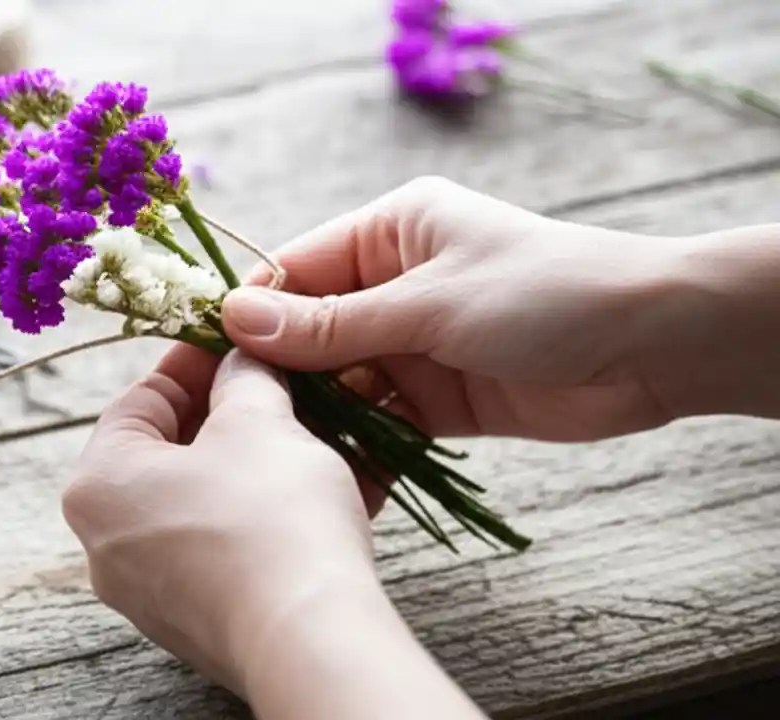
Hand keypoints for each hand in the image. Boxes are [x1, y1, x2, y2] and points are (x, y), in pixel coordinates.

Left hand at [63, 347, 485, 717]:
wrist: (311, 640)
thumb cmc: (270, 516)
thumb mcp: (259, 422)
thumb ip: (243, 379)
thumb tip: (239, 361)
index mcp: (99, 484)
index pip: (141, 399)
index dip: (197, 359)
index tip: (239, 339)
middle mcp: (109, 543)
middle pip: (173, 453)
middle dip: (235, 413)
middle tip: (283, 383)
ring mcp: (153, 590)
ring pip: (210, 502)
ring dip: (263, 462)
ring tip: (320, 430)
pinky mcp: (202, 622)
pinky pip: (233, 547)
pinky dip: (273, 513)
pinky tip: (334, 484)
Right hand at [222, 176, 699, 441]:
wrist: (654, 347)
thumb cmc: (545, 294)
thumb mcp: (429, 304)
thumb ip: (332, 324)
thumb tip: (235, 318)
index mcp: (390, 231)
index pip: (296, 270)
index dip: (250, 313)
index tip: (202, 360)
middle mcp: (394, 282)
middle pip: (311, 329)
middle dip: (278, 371)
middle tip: (227, 419)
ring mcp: (415, 341)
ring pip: (340, 378)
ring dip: (315, 412)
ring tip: (271, 451)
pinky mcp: (437, 395)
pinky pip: (378, 417)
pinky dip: (355, 440)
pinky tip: (323, 467)